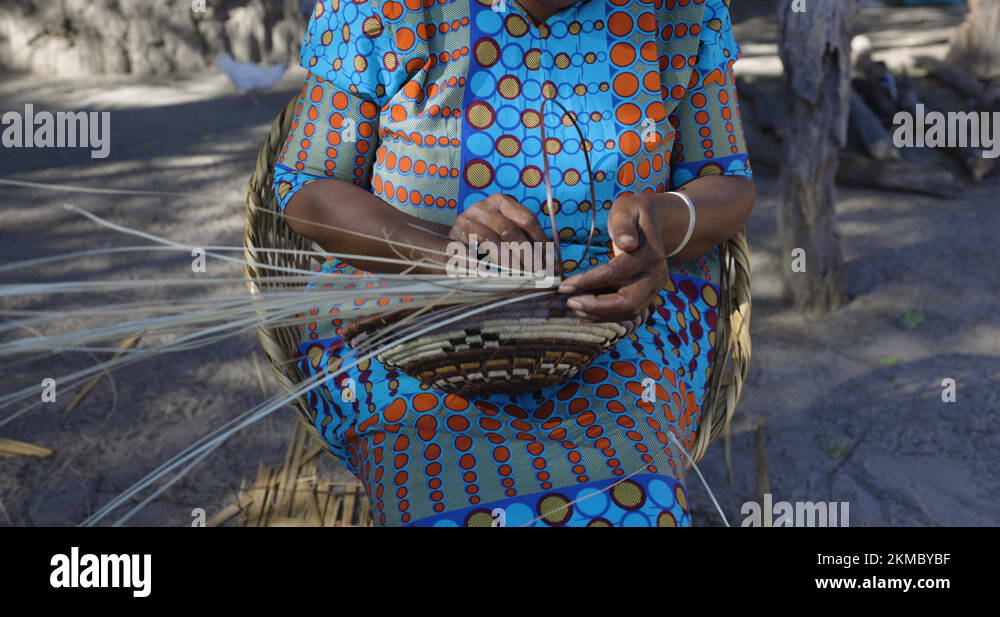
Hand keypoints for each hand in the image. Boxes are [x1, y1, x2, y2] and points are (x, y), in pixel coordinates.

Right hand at [449, 193, 547, 269]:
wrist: (449, 238)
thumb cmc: (486, 237)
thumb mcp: (507, 233)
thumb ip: (527, 242)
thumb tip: (554, 265)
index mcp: (502, 202)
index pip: (527, 219)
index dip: (541, 241)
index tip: (550, 262)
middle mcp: (484, 207)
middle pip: (511, 231)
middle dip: (527, 255)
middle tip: (538, 274)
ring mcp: (467, 220)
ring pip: (492, 241)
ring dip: (509, 262)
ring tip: (520, 277)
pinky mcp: (453, 236)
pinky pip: (468, 251)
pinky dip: (480, 264)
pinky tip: (489, 275)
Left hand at [558, 193, 674, 321]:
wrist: (654, 224)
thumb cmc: (633, 214)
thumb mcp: (626, 210)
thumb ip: (624, 226)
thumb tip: (627, 244)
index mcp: (650, 253)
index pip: (617, 273)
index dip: (589, 281)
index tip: (564, 286)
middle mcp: (656, 275)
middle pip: (628, 302)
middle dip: (597, 307)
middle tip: (570, 303)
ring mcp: (654, 289)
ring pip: (629, 312)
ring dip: (600, 315)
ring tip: (574, 307)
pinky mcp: (648, 296)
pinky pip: (628, 313)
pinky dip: (607, 315)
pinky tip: (586, 310)